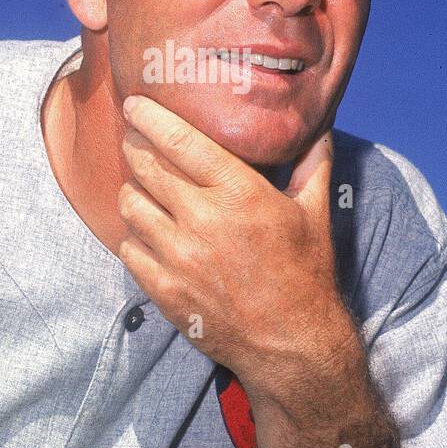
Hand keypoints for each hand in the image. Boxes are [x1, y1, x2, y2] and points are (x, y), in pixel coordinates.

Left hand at [117, 94, 353, 404]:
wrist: (293, 344)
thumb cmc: (306, 273)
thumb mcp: (315, 212)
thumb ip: (312, 163)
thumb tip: (318, 126)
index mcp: (240, 193)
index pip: (180, 141)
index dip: (150, 117)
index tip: (135, 103)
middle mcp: (204, 220)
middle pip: (145, 167)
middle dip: (135, 147)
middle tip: (136, 141)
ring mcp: (179, 257)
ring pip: (130, 204)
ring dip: (133, 190)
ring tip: (143, 188)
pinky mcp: (164, 289)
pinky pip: (128, 248)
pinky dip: (134, 235)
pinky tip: (148, 232)